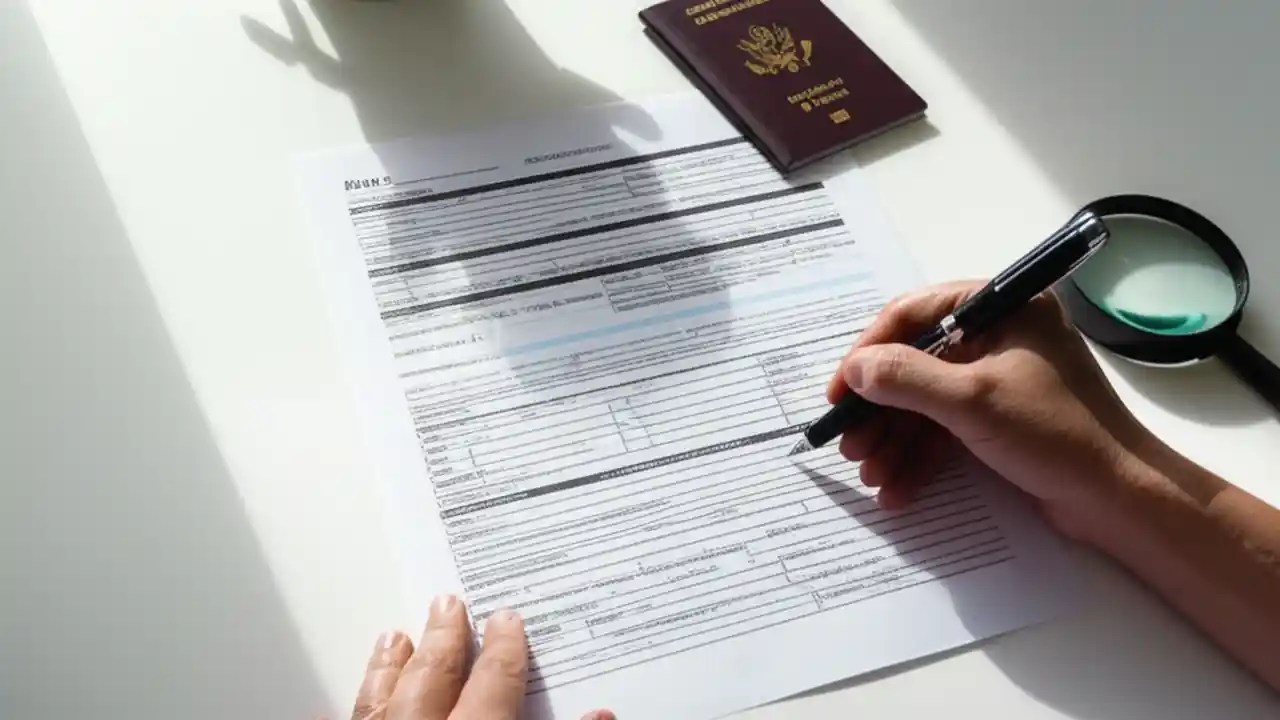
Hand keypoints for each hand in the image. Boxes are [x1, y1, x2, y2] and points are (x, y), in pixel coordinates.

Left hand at [349, 596, 612, 719]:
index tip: (507, 620)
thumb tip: (601, 714)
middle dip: (443, 638)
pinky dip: (354, 705)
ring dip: (390, 667)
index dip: (504, 649)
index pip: (494, 682)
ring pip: (380, 700)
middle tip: (449, 602)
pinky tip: (350, 697)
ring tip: (395, 637)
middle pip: (432, 678)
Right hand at [827, 280, 1156, 538]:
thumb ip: (906, 379)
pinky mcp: (1002, 416)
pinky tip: (897, 487)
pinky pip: (946, 426)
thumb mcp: (972, 402)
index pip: (915, 314)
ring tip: (870, 474)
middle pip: (916, 362)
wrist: (1118, 498)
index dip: (868, 352)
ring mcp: (1000, 377)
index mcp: (1004, 307)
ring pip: (927, 400)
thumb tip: (855, 369)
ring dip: (894, 439)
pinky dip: (920, 455)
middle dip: (879, 409)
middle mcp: (1000, 334)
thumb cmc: (1055, 434)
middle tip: (850, 444)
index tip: (839, 392)